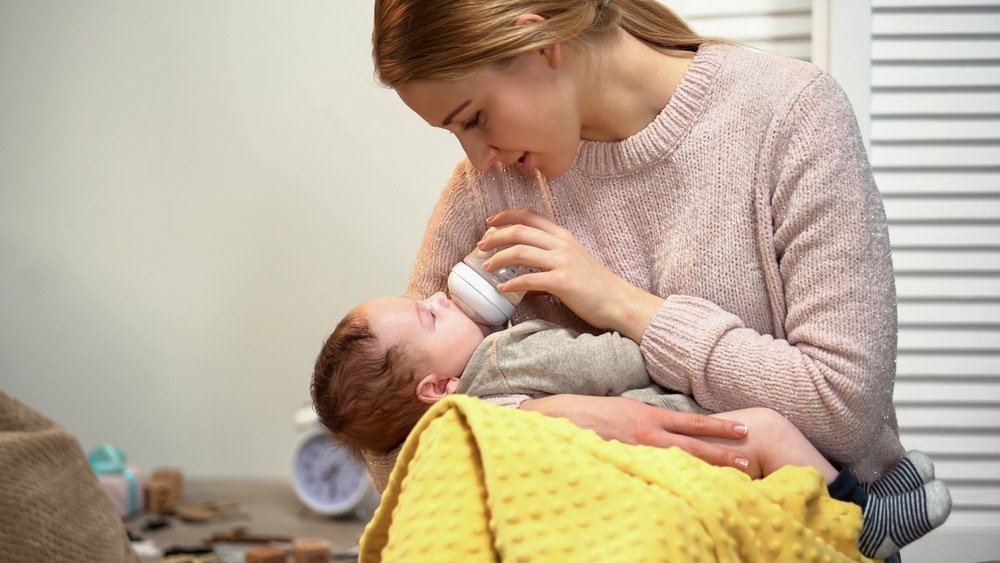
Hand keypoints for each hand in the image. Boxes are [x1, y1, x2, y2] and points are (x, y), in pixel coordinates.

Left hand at [483, 209, 663, 340]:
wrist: (619, 301)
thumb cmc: (595, 285)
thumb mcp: (572, 261)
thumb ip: (549, 257)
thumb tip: (523, 267)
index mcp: (563, 236)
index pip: (530, 216)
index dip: (506, 216)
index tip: (490, 222)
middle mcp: (562, 244)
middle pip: (520, 231)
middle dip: (495, 236)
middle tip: (480, 246)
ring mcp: (563, 262)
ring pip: (521, 252)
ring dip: (498, 258)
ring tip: (487, 266)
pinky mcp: (564, 282)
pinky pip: (530, 279)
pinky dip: (512, 282)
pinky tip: (502, 287)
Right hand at [519, 394, 750, 469]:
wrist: (557, 417)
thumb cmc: (588, 414)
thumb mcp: (622, 411)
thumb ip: (645, 422)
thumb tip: (666, 432)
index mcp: (648, 415)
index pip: (691, 422)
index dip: (718, 426)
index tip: (742, 430)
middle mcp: (647, 432)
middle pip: (692, 444)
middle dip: (722, 452)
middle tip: (749, 460)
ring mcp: (636, 450)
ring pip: (678, 461)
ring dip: (705, 469)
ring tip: (730, 479)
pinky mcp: (623, 463)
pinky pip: (653, 475)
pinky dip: (672, 482)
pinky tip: (687, 493)